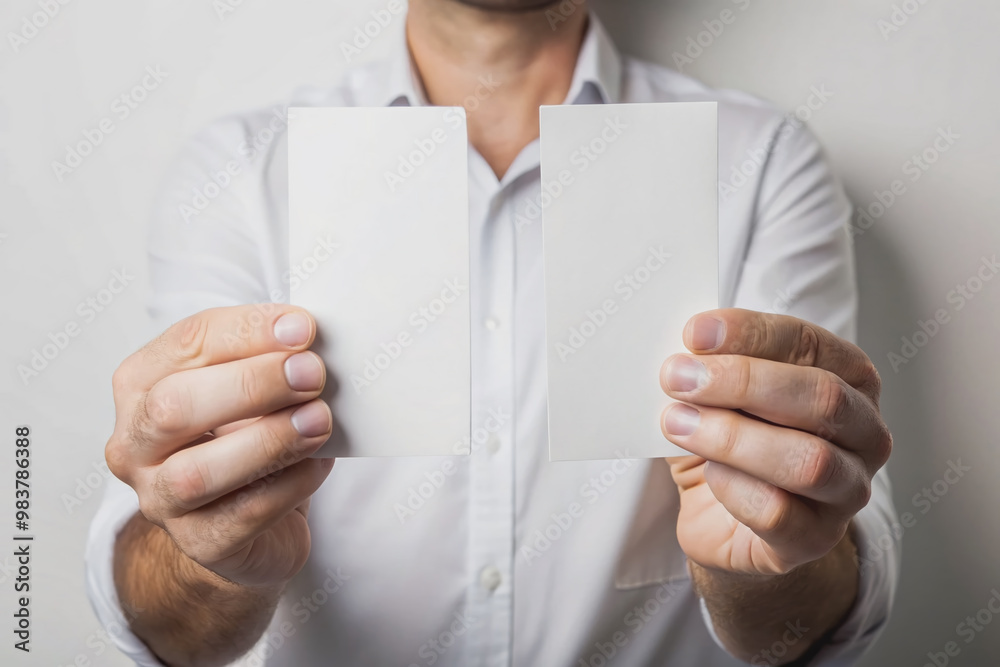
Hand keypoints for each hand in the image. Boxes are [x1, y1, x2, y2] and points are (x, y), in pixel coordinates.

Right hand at [106, 305, 334, 588]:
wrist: (242, 520)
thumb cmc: (243, 434)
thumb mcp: (246, 384)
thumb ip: (266, 356)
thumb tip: (306, 335)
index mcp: (142, 384)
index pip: (186, 344)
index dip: (247, 332)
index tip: (303, 328)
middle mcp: (136, 443)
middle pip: (175, 407)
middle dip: (251, 385)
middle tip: (312, 373)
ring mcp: (161, 499)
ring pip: (200, 472)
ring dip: (269, 440)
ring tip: (320, 419)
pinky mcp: (201, 543)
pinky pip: (244, 514)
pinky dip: (290, 483)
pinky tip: (319, 462)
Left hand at [660, 309, 891, 575]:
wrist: (723, 520)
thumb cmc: (730, 443)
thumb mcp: (719, 394)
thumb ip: (712, 366)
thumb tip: (684, 346)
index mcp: (849, 378)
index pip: (809, 343)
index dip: (751, 334)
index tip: (694, 333)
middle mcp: (864, 433)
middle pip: (821, 397)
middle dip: (742, 382)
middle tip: (678, 378)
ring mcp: (848, 491)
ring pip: (808, 460)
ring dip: (732, 436)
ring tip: (677, 423)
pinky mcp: (815, 538)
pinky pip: (780, 513)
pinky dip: (734, 487)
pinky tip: (708, 473)